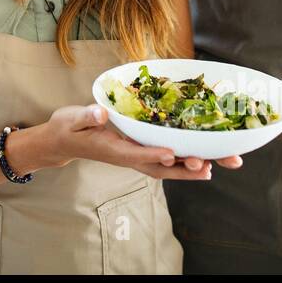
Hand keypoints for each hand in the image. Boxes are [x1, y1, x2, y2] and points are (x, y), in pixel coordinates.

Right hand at [40, 105, 242, 181]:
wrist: (65, 140)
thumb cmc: (68, 127)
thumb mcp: (72, 119)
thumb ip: (87, 116)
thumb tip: (100, 113)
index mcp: (111, 149)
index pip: (134, 154)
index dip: (153, 154)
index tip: (171, 154)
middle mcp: (127, 157)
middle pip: (159, 168)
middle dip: (183, 169)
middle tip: (208, 167)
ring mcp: (135, 156)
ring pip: (167, 168)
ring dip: (190, 168)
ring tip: (216, 166)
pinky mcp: (139, 151)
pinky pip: (165, 160)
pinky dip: (184, 161)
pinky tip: (203, 159)